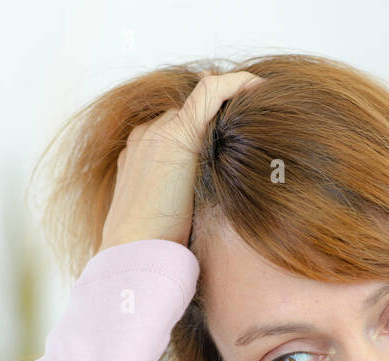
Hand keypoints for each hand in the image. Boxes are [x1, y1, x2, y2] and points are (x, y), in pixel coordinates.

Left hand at [97, 71, 263, 251]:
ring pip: (175, 122)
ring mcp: (138, 140)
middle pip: (194, 108)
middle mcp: (155, 130)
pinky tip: (177, 173)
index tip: (260, 86)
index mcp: (178, 135)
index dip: (240, 82)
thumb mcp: (207, 186)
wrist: (135, 249)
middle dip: (214, 116)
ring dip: (191, 134)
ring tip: (204, 163)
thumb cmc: (172, 228)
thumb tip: (223, 114)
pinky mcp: (128, 154)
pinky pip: (154, 137)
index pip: (212, 89)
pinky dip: (171, 146)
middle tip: (237, 134)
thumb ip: (213, 143)